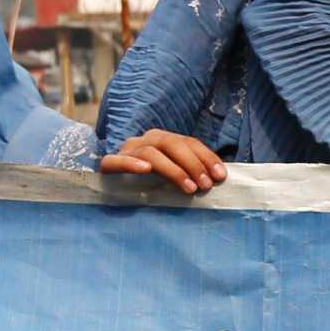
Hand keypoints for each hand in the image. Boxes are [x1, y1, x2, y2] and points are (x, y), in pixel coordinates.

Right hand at [100, 130, 227, 194]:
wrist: (114, 191)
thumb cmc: (151, 185)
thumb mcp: (175, 176)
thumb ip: (192, 173)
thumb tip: (219, 178)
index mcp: (163, 139)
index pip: (188, 142)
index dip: (206, 157)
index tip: (220, 176)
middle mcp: (145, 140)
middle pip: (171, 143)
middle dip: (193, 164)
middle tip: (206, 185)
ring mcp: (127, 150)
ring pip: (151, 152)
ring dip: (173, 170)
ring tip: (188, 187)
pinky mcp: (109, 164)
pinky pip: (116, 160)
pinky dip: (131, 163)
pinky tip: (145, 169)